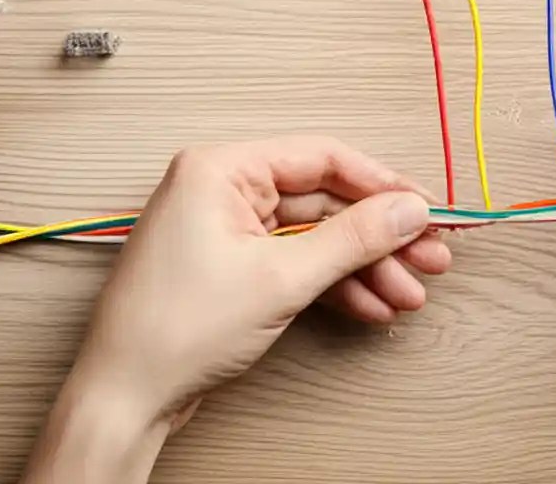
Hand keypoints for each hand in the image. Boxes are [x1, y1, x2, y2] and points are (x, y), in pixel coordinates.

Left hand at [22, 137, 448, 483]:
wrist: (125, 397)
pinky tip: (372, 306)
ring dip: (365, 267)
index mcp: (221, 169)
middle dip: (380, 235)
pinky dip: (334, 286)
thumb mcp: (281, 278)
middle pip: (324, 201)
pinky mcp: (231, 268)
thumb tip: (408, 210)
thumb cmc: (175, 330)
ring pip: (315, 238)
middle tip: (430, 256)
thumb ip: (354, 239)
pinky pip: (295, 264)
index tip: (425, 210)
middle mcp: (221, 190)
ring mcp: (225, 231)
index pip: (322, 157)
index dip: (381, 185)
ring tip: (408, 293)